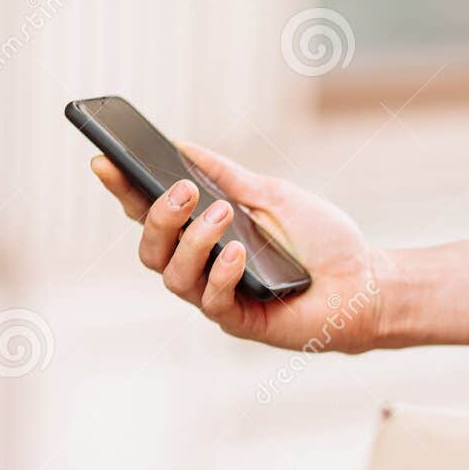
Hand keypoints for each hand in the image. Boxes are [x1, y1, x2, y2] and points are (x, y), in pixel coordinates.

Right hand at [91, 143, 385, 352]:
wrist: (365, 281)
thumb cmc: (322, 240)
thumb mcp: (272, 194)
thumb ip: (227, 176)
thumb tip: (181, 147)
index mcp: (204, 234)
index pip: (150, 212)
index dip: (123, 190)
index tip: (103, 162)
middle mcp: (202, 267)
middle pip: (150, 248)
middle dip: (157, 217)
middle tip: (183, 191)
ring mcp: (218, 296)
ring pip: (173, 276)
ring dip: (192, 242)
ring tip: (222, 216)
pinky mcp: (240, 322)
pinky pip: (212, 301)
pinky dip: (220, 273)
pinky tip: (238, 253)